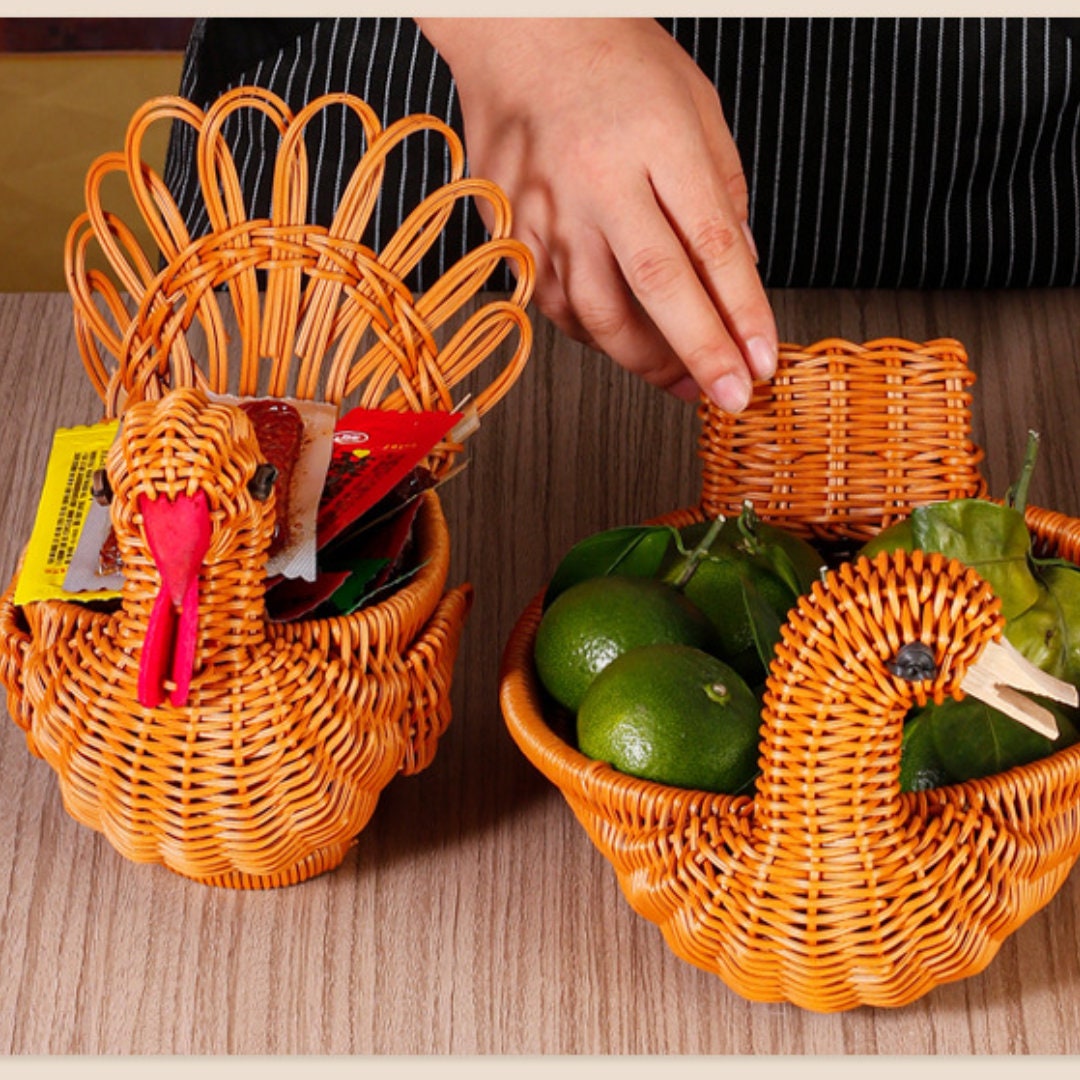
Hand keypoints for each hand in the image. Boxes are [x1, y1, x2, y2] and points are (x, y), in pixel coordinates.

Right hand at [416, 17, 776, 411]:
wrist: (522, 35)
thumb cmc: (617, 66)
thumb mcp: (697, 110)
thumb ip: (723, 194)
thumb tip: (741, 276)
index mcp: (658, 139)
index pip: (712, 245)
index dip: (742, 313)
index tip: (762, 361)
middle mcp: (598, 178)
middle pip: (655, 286)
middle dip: (699, 353)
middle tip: (727, 396)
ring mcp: (546, 207)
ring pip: (596, 312)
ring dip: (644, 359)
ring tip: (680, 381)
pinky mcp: (508, 229)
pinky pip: (554, 303)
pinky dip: (593, 333)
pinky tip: (622, 338)